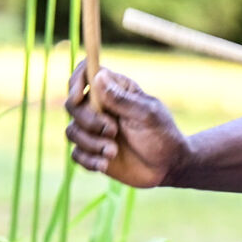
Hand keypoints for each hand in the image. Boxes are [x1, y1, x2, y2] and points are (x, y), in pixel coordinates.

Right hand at [65, 63, 189, 187]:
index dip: (77, 81)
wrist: (169, 167)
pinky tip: (105, 165)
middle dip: (88, 120)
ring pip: (72, 131)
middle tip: (113, 131)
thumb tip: (98, 76)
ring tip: (113, 152)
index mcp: (115, 91)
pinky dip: (88, 160)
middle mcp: (101, 108)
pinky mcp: (93, 152)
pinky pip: (76, 154)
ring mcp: (95, 131)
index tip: (78, 96)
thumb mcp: (146, 115)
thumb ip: (121, 99)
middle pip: (73, 105)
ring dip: (90, 143)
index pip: (86, 73)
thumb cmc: (163, 136)